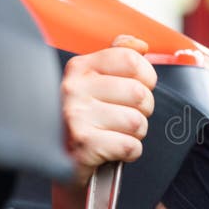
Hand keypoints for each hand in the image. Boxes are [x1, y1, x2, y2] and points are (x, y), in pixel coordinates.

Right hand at [61, 35, 157, 184]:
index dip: (146, 77)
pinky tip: (114, 150)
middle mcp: (73, 88)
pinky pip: (130, 145)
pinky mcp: (82, 144)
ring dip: (136, 134)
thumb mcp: (97, 83)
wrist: (62, 163)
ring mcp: (75, 116)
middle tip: (125, 118)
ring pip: (137, 122)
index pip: (131, 59)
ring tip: (117, 134)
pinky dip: (130, 152)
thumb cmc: (86, 121)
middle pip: (140, 93)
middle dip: (143, 111)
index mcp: (80, 68)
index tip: (138, 88)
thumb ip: (118, 58)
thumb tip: (140, 44)